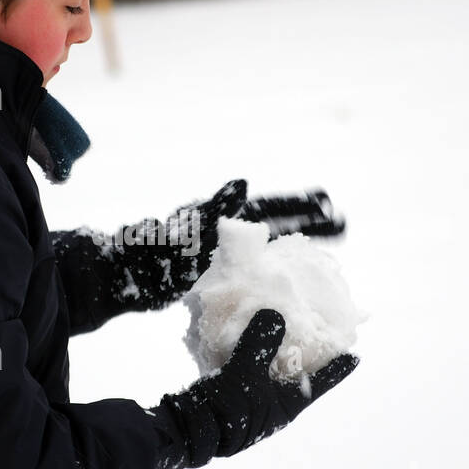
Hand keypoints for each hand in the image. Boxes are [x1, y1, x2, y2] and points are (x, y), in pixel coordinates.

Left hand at [106, 178, 346, 313]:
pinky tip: (289, 284)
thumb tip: (242, 183)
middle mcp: (228, 231)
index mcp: (227, 217)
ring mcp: (223, 253)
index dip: (301, 207)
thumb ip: (215, 209)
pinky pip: (255, 270)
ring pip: (269, 247)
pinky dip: (274, 272)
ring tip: (327, 251)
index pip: (273, 208)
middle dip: (309, 223)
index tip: (330, 204)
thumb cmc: (152, 254)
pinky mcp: (217, 273)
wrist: (125, 278)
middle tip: (343, 223)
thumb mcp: (186, 230)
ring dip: (297, 247)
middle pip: (277, 224)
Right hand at [147, 308, 358, 468]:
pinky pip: (248, 368)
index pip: (320, 383)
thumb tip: (275, 314)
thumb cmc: (225, 410)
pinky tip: (244, 332)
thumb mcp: (245, 374)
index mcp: (286, 404)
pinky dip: (250, 351)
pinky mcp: (231, 393)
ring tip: (281, 325)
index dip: (337, 369)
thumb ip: (260, 343)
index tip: (355, 356)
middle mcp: (273, 403)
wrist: (188, 431)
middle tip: (316, 330)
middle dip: (305, 354)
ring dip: (275, 350)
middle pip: (297, 375)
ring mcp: (252, 399)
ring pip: (271, 370)